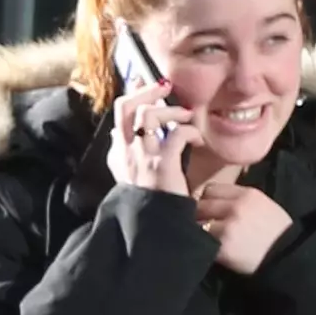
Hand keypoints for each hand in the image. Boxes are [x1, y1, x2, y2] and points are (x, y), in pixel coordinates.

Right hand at [106, 78, 201, 196]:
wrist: (152, 228)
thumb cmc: (148, 203)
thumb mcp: (128, 176)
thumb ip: (124, 154)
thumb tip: (117, 133)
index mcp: (118, 154)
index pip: (119, 115)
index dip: (134, 96)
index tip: (146, 86)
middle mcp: (126, 152)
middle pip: (126, 106)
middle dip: (147, 91)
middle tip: (165, 87)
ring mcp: (142, 157)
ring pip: (149, 114)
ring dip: (171, 110)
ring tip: (186, 116)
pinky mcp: (162, 164)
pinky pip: (176, 134)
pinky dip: (191, 132)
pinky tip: (198, 141)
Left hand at [193, 178, 291, 274]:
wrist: (285, 258)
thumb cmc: (274, 232)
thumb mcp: (261, 204)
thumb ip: (238, 198)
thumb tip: (213, 199)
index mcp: (247, 194)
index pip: (211, 188)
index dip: (207, 199)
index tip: (209, 209)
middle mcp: (235, 207)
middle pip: (202, 203)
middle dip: (199, 213)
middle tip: (203, 224)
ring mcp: (227, 227)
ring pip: (197, 221)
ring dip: (198, 229)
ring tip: (204, 236)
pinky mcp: (222, 247)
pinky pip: (201, 240)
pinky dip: (200, 243)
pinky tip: (206, 248)